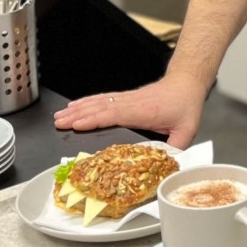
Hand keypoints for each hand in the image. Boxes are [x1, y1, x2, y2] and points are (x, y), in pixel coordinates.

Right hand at [52, 75, 206, 148]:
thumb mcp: (187, 129)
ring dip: (78, 109)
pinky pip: (102, 99)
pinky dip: (86, 102)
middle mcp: (132, 103)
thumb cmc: (185, 105)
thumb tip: (166, 164)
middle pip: (100, 108)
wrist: (186, 83)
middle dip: (78, 115)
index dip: (95, 119)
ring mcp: (127, 99)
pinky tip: (74, 105)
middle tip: (59, 123)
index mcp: (144, 111)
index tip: (78, 124)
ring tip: (60, 115)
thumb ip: (176, 148)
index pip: (115, 114)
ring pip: (98, 102)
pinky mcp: (125, 98)